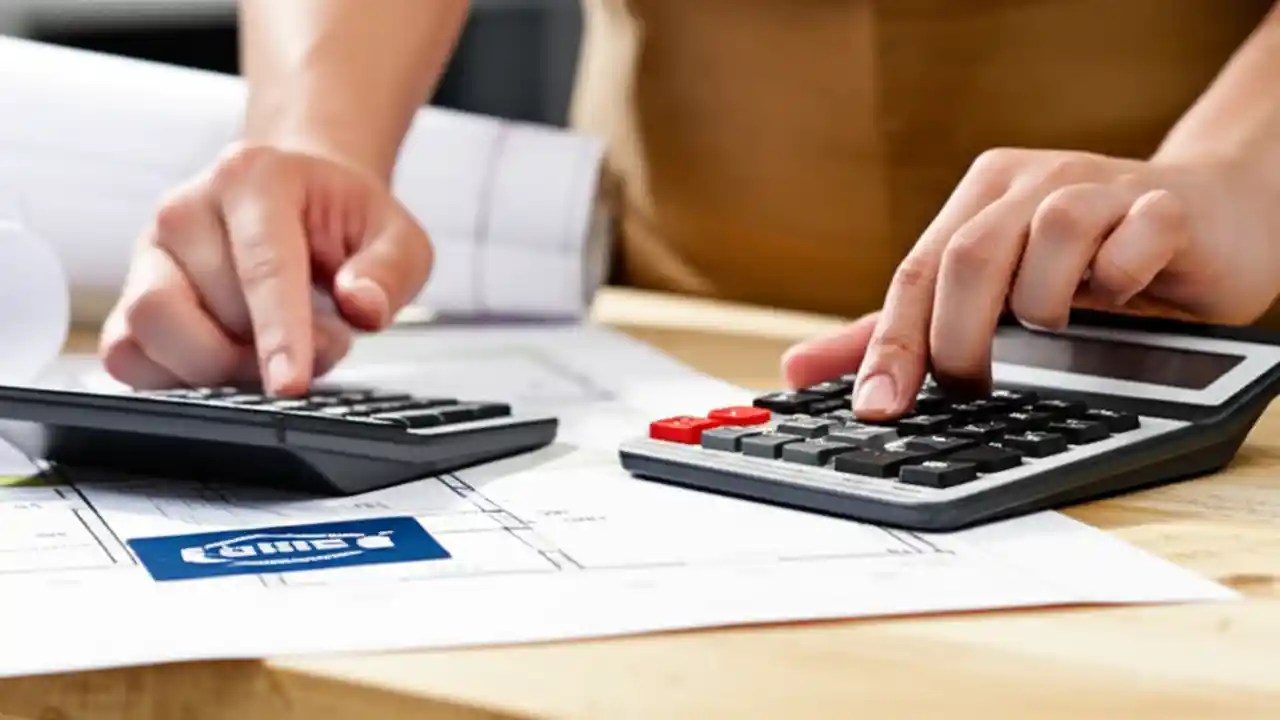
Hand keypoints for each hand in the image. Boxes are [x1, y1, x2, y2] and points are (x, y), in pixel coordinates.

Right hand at [100, 144, 432, 394]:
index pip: (262, 266)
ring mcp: (149, 253)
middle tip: (318, 345)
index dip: (277, 332)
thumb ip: (391, 271)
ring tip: (268, 353)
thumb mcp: (398, 237)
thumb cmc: (344, 218)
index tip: (290, 383)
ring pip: (150, 330)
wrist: (302, 197)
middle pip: (203, 308)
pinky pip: (125, 354)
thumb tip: (362, 307)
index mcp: (254, 178)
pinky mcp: (130, 295)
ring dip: (214, 366)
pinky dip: (174, 377)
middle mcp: (186, 209)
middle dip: (262, 352)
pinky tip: (225, 366)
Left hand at [782, 148, 1279, 418]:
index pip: (915, 273)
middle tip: (972, 386)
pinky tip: (1121, 295)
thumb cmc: (1084, 261)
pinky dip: (1121, 279)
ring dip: (1045, 304)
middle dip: (960, 339)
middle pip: (969, 258)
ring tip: (1057, 324)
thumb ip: (896, 330)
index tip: (877, 409)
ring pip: (1048, 238)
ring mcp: (1100, 185)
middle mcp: (1030, 183)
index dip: (891, 347)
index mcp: (978, 197)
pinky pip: (1133, 237)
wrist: (1203, 214)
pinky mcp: (1165, 204)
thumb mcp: (983, 293)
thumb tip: (798, 369)